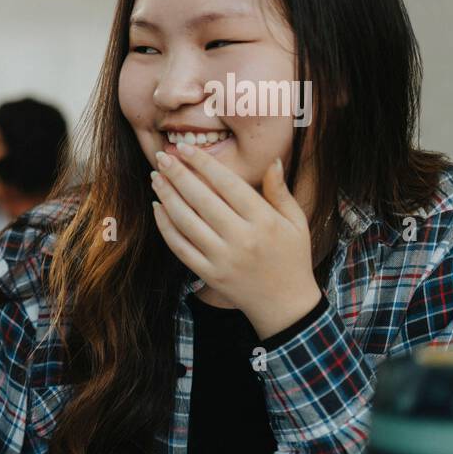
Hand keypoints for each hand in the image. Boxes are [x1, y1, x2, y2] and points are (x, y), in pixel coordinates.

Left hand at [150, 143, 321, 340]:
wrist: (285, 305)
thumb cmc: (292, 257)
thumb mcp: (296, 222)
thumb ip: (280, 191)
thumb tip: (272, 160)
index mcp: (264, 221)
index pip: (228, 185)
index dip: (204, 164)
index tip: (186, 148)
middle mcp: (242, 239)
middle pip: (202, 200)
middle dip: (178, 175)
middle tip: (161, 157)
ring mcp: (222, 258)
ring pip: (186, 221)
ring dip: (167, 197)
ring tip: (156, 178)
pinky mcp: (208, 274)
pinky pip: (179, 247)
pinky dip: (165, 226)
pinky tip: (157, 208)